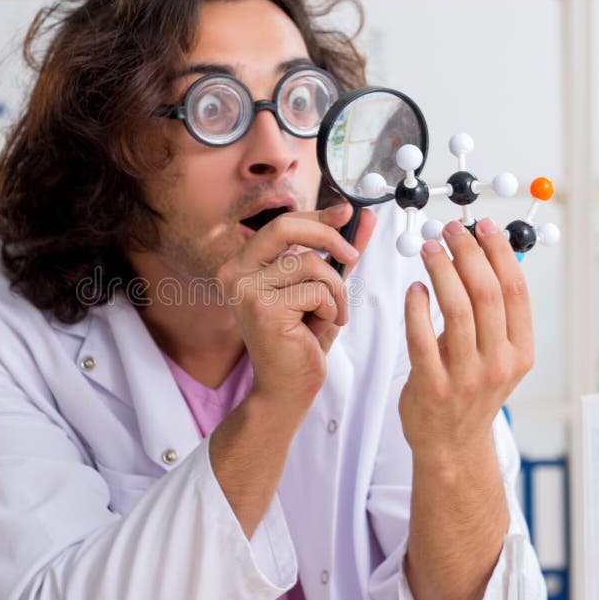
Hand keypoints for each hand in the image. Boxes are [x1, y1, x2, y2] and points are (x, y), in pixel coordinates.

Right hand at [216, 202, 375, 419]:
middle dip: (327, 235)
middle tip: (351, 257)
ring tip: (331, 314)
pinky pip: (316, 290)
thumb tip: (363, 217)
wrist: (287, 389)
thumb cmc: (301, 340)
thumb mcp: (323, 288)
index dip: (317, 215)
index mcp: (242, 264)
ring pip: (310, 262)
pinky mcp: (263, 309)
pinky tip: (318, 329)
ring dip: (334, 290)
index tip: (347, 210)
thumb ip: (338, 254)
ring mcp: (246, 290)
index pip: (281, 224)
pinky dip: (330, 309)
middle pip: (286, 227)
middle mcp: (235, 272)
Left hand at [399, 217, 533, 462]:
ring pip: (456, 311)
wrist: (451, 443)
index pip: (515, 291)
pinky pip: (421, 338)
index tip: (483, 226)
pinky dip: (416, 307)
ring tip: (430, 249)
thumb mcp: (498, 357)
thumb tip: (481, 257)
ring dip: (441, 272)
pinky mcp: (431, 386)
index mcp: (520, 352)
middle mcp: (498, 364)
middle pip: (486, 294)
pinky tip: (414, 289)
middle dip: (467, 253)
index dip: (499, 253)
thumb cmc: (470, 390)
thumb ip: (494, 316)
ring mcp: (465, 377)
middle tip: (450, 230)